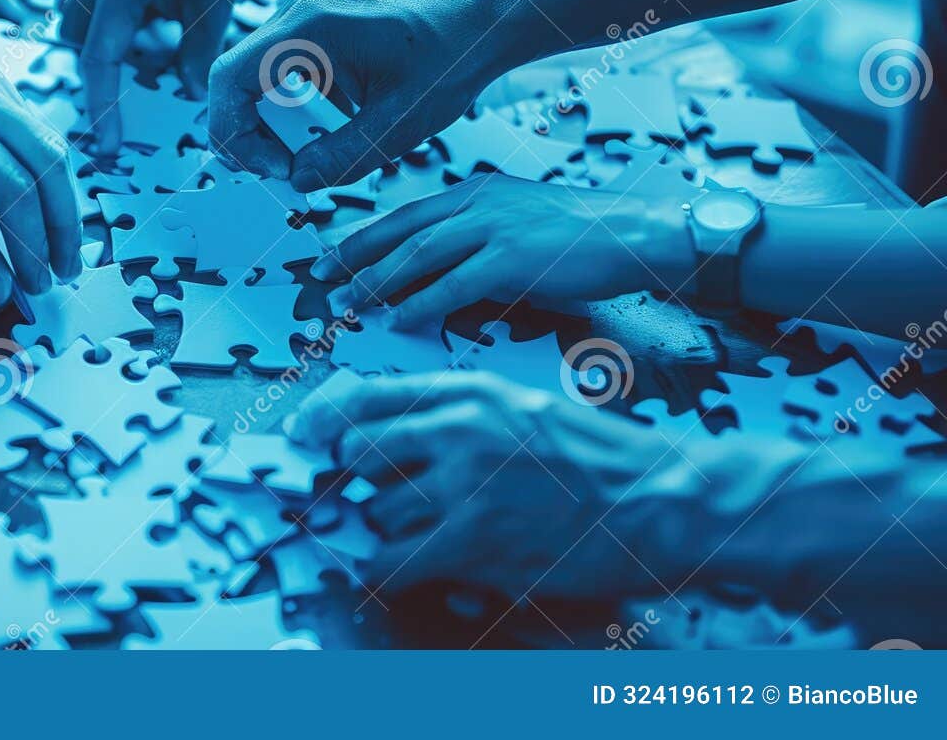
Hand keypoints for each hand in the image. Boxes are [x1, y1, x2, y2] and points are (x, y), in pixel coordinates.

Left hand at [0, 47, 81, 304]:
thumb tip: (1, 289)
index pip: (11, 184)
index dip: (30, 243)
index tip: (34, 285)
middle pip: (44, 156)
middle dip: (60, 223)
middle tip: (61, 272)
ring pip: (43, 139)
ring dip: (54, 198)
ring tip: (51, 250)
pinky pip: (26, 125)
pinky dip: (35, 170)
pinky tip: (30, 211)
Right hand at [58, 0, 273, 150]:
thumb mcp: (218, 5)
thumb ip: (196, 56)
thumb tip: (189, 98)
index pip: (100, 57)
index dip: (102, 106)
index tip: (107, 145)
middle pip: (81, 42)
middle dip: (109, 69)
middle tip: (150, 79)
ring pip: (79, 22)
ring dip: (110, 42)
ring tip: (160, 37)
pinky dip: (114, 20)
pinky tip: (154, 16)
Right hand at [210, 0, 501, 190]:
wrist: (482, 23)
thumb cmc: (452, 58)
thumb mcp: (399, 122)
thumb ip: (342, 157)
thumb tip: (297, 180)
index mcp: (313, 25)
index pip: (231, 78)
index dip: (235, 132)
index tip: (274, 167)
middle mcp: (300, 9)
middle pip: (241, 82)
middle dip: (259, 136)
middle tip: (293, 172)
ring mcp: (306, 11)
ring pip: (262, 80)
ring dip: (284, 124)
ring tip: (324, 149)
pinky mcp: (318, 23)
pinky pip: (287, 71)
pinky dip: (301, 106)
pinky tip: (339, 123)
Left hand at [289, 371, 684, 597]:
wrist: (659, 500)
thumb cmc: (595, 456)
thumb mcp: (520, 407)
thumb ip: (454, 412)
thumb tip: (379, 428)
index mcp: (470, 392)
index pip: (365, 396)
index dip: (321, 420)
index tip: (302, 438)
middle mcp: (460, 430)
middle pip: (357, 453)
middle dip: (354, 481)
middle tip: (364, 496)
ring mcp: (466, 486)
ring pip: (377, 510)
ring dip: (385, 528)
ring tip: (422, 532)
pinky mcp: (476, 541)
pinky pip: (394, 559)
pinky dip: (384, 569)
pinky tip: (395, 569)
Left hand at [310, 175, 695, 325]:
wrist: (638, 233)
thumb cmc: (583, 239)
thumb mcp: (520, 225)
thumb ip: (478, 242)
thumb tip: (435, 276)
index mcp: (477, 190)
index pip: (405, 214)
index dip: (363, 237)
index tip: (329, 258)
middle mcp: (479, 201)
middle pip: (400, 230)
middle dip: (355, 258)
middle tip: (321, 283)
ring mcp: (495, 226)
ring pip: (418, 254)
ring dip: (377, 282)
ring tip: (348, 305)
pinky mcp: (514, 256)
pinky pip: (454, 283)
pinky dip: (420, 302)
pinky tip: (397, 320)